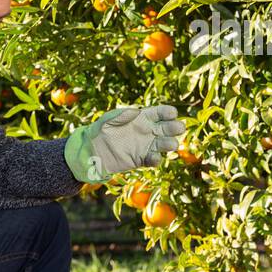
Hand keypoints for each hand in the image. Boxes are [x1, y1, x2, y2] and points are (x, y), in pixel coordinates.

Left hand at [63, 105, 185, 182]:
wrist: (93, 150)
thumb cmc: (101, 130)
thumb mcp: (108, 119)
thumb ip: (121, 115)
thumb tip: (136, 112)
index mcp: (143, 118)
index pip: (160, 113)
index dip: (167, 113)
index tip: (172, 113)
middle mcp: (148, 131)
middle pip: (167, 128)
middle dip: (175, 127)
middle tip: (179, 128)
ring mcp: (146, 145)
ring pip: (164, 144)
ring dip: (169, 144)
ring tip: (171, 144)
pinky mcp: (141, 159)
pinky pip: (153, 159)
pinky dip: (155, 159)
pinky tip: (154, 157)